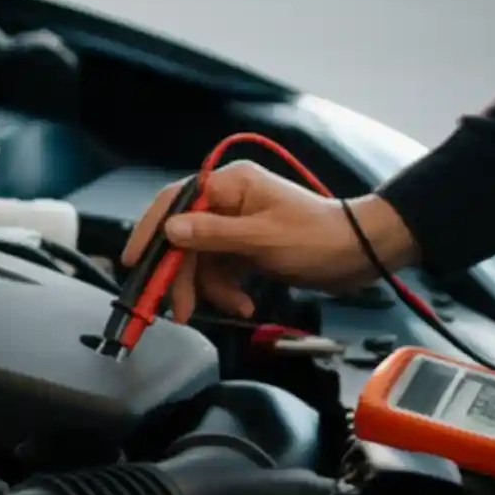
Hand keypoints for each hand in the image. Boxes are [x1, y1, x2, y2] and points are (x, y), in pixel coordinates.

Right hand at [120, 161, 420, 322]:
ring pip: (201, 260)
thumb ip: (213, 235)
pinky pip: (220, 270)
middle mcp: (228, 201)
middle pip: (185, 238)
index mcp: (229, 185)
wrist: (360, 255)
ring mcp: (236, 225)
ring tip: (232, 306)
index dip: (150, 231)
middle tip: (178, 309)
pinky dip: (226, 289)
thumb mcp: (262, 238)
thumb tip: (170, 231)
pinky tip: (243, 301)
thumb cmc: (317, 238)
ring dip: (210, 287)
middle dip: (183, 275)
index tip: (134, 261)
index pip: (175, 203)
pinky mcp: (246, 248)